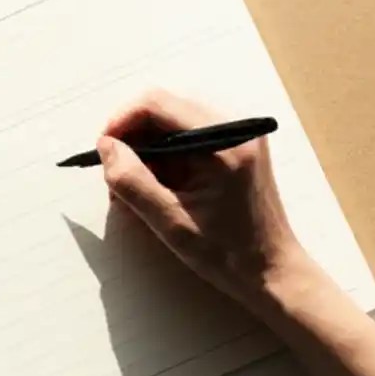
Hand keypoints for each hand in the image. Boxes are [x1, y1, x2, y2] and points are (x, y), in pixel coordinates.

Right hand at [97, 90, 321, 310]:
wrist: (272, 271)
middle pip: (163, 107)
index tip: (102, 151)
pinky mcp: (235, 145)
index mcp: (224, 141)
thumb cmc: (228, 254)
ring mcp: (238, 133)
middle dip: (133, 138)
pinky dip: (166, 155)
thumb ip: (132, 181)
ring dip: (147, 149)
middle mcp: (235, 126)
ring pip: (171, 120)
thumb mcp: (170, 222)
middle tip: (117, 177)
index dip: (120, 122)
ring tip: (137, 189)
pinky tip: (160, 186)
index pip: (157, 103)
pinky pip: (187, 134)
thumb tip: (106, 147)